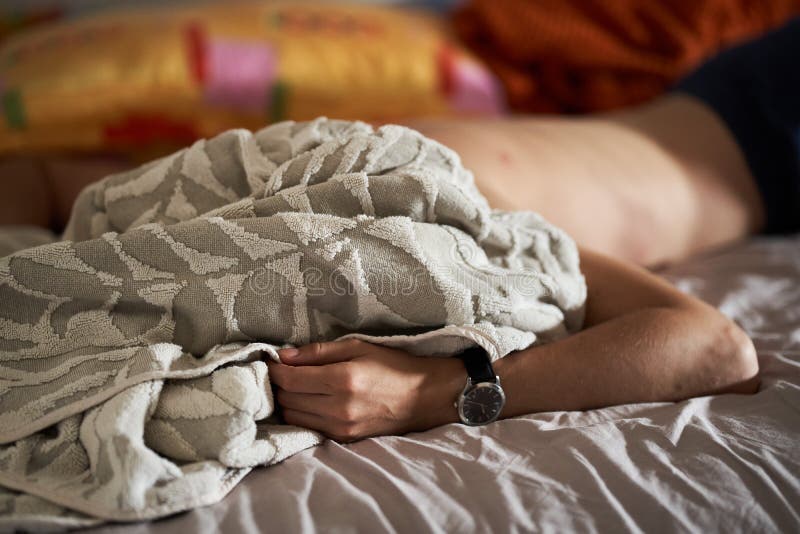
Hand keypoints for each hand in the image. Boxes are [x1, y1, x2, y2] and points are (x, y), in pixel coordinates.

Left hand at [266, 339, 464, 441]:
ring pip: (294, 417)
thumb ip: (319, 352)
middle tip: (284, 372)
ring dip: (288, 402)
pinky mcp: (345, 439)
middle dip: (279, 386)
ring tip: (295, 387)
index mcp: (342, 380)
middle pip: (287, 400)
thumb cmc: (393, 366)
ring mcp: (341, 427)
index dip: (275, 370)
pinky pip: (309, 428)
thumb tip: (284, 356)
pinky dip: (302, 415)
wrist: (424, 397)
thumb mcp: (359, 347)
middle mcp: (339, 407)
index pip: (289, 380)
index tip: (273, 361)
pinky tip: (309, 402)